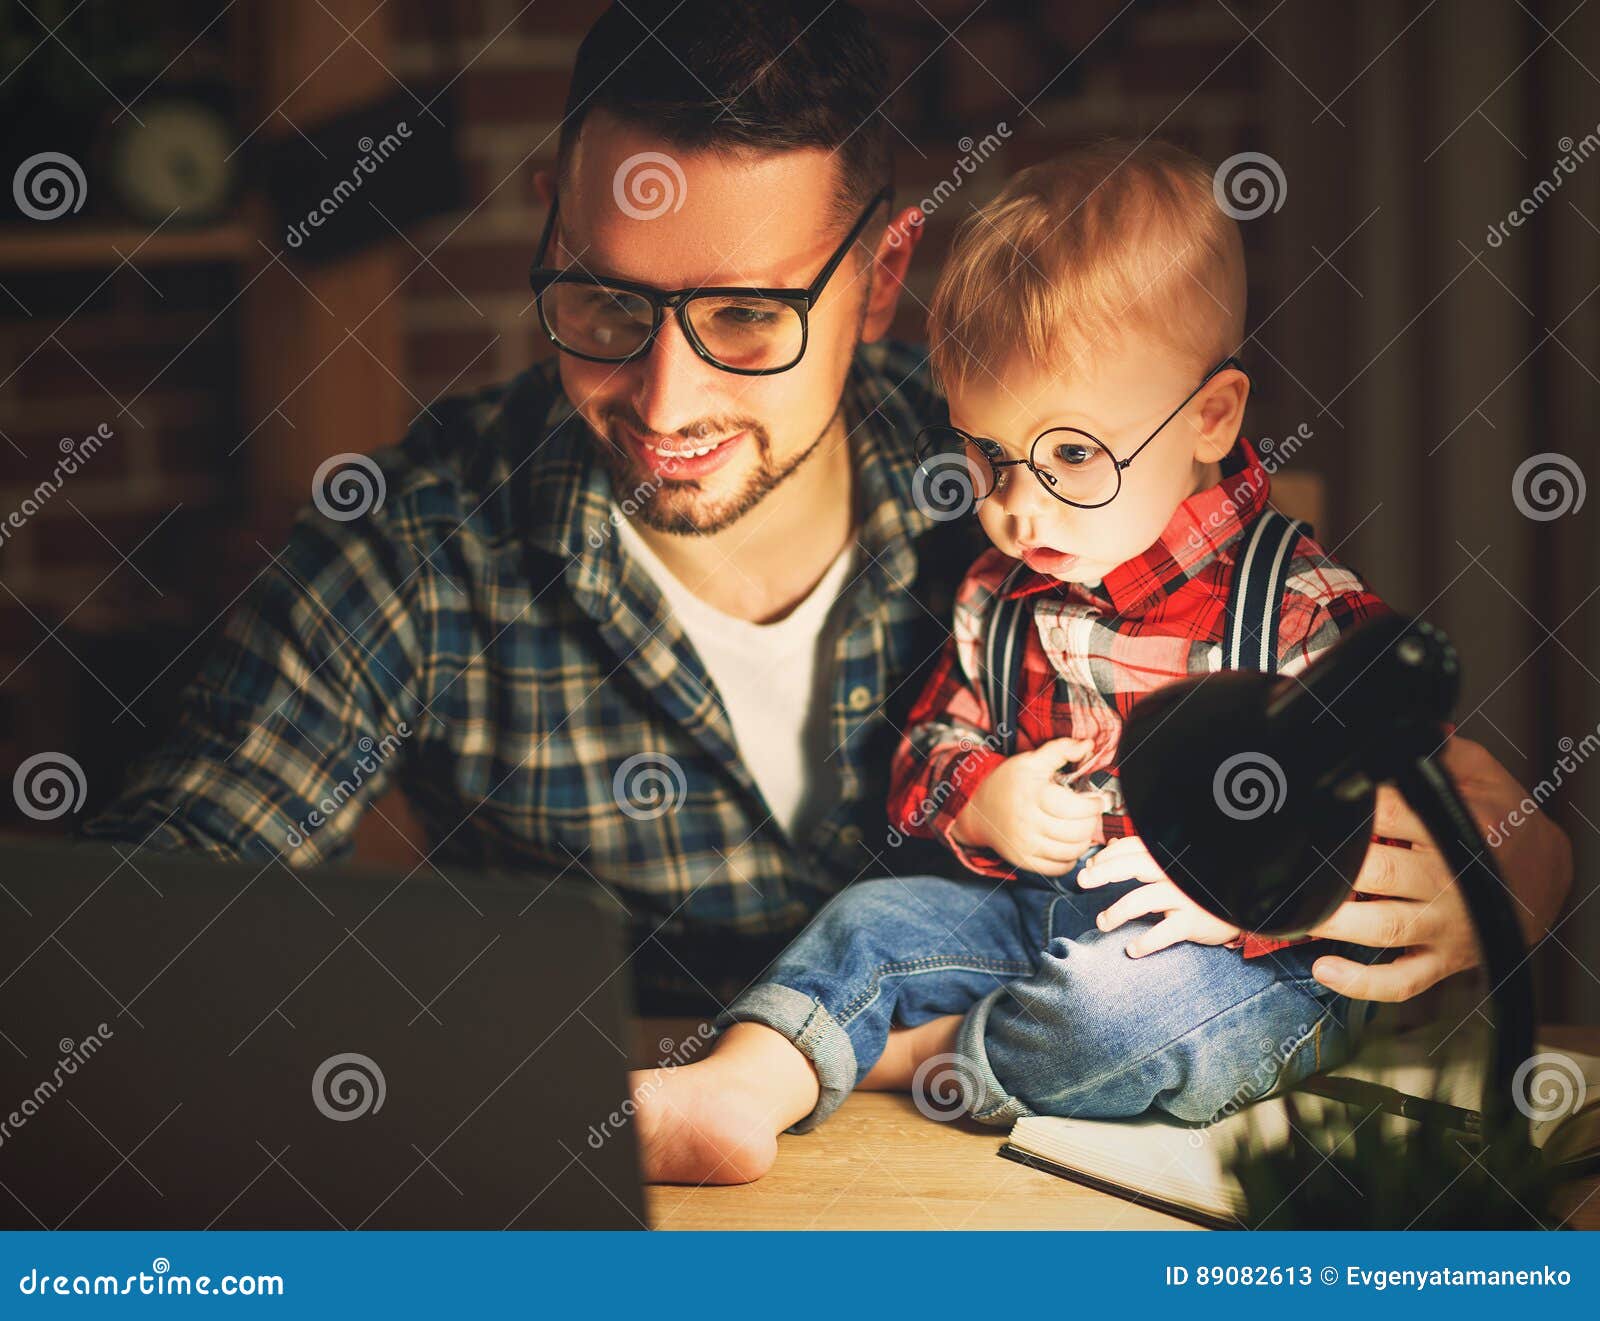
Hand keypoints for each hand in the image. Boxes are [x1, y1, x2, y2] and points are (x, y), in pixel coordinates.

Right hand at [951, 737, 1108, 874]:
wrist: (977, 808)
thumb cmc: (1007, 782)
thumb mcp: (1032, 760)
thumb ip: (1061, 750)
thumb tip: (1088, 745)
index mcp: (1034, 795)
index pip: (1075, 808)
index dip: (1093, 805)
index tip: (1096, 800)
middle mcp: (1029, 823)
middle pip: (1077, 831)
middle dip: (1092, 822)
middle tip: (1090, 813)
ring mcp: (1026, 845)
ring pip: (1072, 851)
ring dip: (1084, 839)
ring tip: (1081, 827)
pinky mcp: (1025, 861)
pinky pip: (1059, 868)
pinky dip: (1071, 858)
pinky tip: (1068, 843)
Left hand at [1078, 835, 1243, 955]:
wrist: (1240, 907)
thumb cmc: (1195, 886)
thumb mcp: (1172, 867)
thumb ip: (1140, 858)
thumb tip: (1102, 854)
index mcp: (1169, 856)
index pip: (1133, 847)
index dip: (1108, 855)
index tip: (1090, 867)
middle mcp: (1176, 873)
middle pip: (1134, 866)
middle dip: (1104, 872)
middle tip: (1082, 881)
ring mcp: (1184, 898)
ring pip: (1141, 900)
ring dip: (1116, 912)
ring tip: (1102, 923)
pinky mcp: (1192, 922)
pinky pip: (1163, 933)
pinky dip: (1145, 943)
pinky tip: (1131, 949)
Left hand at [1305, 735, 1573, 1001]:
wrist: (1548, 878)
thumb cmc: (1504, 822)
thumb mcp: (1482, 776)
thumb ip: (1441, 751)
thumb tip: (1407, 730)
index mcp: (1458, 830)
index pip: (1391, 813)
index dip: (1346, 807)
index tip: (1306, 801)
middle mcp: (1450, 880)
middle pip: (1379, 872)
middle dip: (1331, 868)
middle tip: (1286, 861)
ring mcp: (1445, 925)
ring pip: (1383, 928)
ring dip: (1334, 924)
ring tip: (1293, 914)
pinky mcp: (1442, 959)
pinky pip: (1402, 981)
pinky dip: (1363, 984)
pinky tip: (1325, 970)